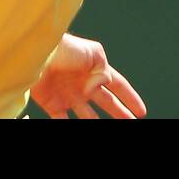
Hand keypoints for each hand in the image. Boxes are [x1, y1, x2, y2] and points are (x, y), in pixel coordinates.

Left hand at [30, 33, 146, 118]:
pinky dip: (70, 126)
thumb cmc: (66, 48)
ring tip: (109, 128)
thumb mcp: (94, 53)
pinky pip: (63, 120)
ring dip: (97, 122)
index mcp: (95, 71)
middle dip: (120, 113)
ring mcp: (70, 95)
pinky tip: (82, 129)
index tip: (141, 112)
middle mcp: (84, 84)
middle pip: (106, 103)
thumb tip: (98, 89)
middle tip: (130, 122)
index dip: (130, 98)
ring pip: (88, 115)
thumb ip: (103, 71)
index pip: (118, 86)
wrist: (38, 54)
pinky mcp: (54, 104)